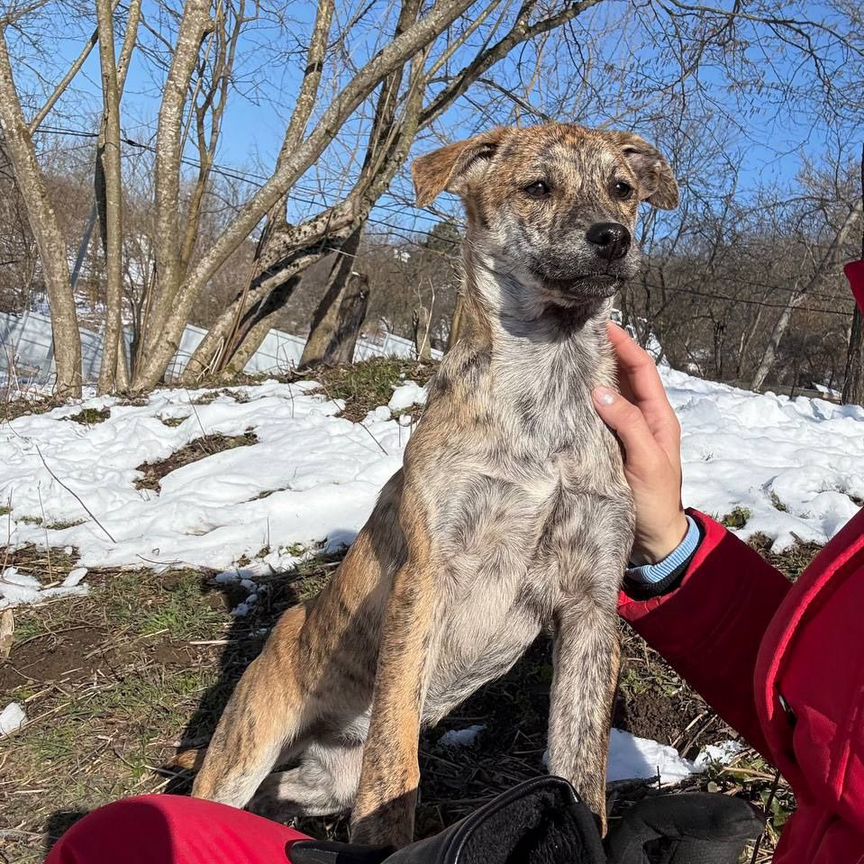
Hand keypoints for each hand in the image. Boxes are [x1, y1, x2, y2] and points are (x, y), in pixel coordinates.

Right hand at [592, 322, 687, 564]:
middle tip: (578, 335)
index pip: (643, 369)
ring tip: (568, 357)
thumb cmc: (656, 500)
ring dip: (593, 375)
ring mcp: (626, 432)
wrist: (655, 539)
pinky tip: (566, 395)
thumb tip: (600, 391)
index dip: (625, 345)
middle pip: (625, 376)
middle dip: (606, 353)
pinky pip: (598, 417)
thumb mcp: (647, 461)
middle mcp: (643, 419)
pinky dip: (585, 402)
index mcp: (659, 417)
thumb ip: (628, 425)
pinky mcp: (611, 447)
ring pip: (610, 394)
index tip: (604, 325)